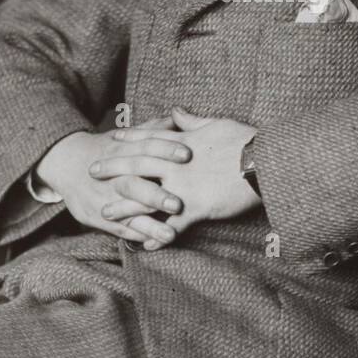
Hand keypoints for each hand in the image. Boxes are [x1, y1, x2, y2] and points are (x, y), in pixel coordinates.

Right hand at [36, 116, 191, 248]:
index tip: (187, 154)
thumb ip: (150, 129)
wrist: (65, 163)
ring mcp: (103, 198)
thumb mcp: (123, 137)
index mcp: (119, 151)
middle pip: (133, 185)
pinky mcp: (97, 216)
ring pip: (126, 212)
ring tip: (170, 234)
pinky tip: (154, 243)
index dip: (165, 150)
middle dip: (155, 195)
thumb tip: (177, 117)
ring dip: (148, 224)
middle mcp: (111, 176)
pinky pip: (118, 229)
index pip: (144, 148)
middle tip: (179, 203)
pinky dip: (136, 236)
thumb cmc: (104, 149)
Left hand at [112, 108, 258, 239]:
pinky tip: (144, 247)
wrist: (264, 162)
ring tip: (105, 214)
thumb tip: (176, 110)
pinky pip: (172, 226)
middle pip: (137, 166)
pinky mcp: (196, 208)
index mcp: (182, 144)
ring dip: (124, 207)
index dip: (129, 139)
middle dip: (113, 169)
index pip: (149, 139)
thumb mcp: (217, 124)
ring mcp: (183, 188)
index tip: (111, 139)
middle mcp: (176, 165)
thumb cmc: (245, 141)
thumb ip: (192, 120)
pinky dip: (157, 237)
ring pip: (146, 198)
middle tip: (92, 171)